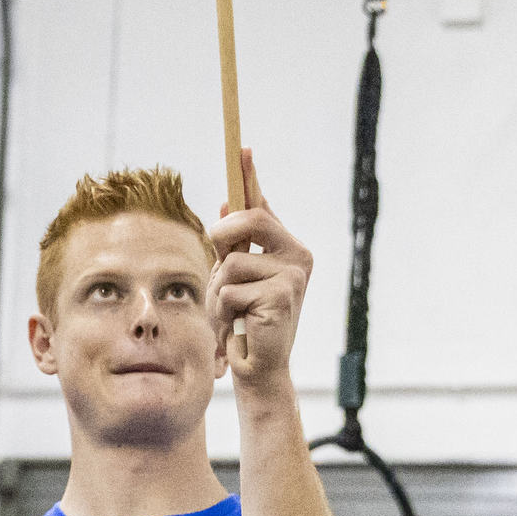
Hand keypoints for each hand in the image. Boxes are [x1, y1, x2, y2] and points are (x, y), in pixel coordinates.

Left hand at [207, 149, 313, 387]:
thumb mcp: (232, 277)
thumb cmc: (242, 322)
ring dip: (219, 290)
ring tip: (233, 312)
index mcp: (286, 247)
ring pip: (232, 263)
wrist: (257, 367)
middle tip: (219, 260)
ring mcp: (293, 275)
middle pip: (249, 220)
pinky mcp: (283, 297)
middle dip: (222, 237)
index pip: (263, 205)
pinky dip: (224, 310)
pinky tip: (241, 325)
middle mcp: (297, 256)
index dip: (251, 176)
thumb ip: (234, 245)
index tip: (243, 148)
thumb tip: (227, 203)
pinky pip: (231, 289)